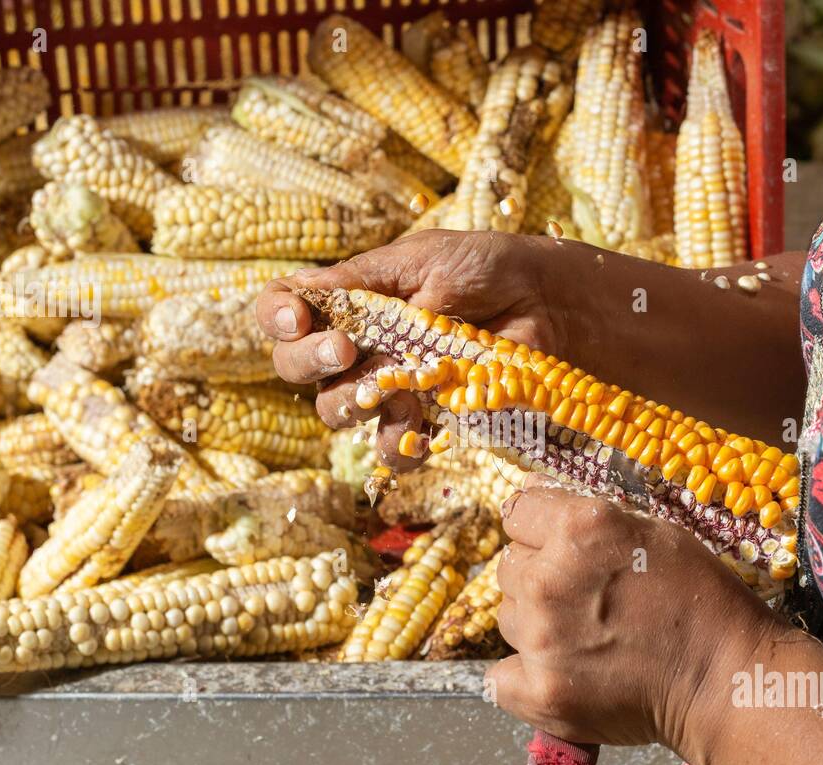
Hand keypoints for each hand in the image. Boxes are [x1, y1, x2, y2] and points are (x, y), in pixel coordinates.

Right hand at [254, 230, 566, 468]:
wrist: (547, 302)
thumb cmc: (487, 267)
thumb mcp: (424, 258)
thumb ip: (366, 280)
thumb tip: (308, 291)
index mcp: (350, 300)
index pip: (284, 310)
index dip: (276, 317)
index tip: (296, 319)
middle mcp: (358, 347)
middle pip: (295, 367)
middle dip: (308, 360)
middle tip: (345, 350)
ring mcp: (388, 388)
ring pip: (334, 410)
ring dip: (350, 402)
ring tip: (389, 389)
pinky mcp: (425, 422)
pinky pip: (390, 449)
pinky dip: (396, 445)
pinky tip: (416, 426)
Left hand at [487, 479, 785, 762]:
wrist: (726, 679)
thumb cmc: (701, 601)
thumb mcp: (655, 531)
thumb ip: (587, 513)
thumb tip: (532, 492)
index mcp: (580, 529)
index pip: (517, 512)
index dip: (538, 529)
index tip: (560, 547)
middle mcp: (551, 579)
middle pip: (509, 567)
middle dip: (539, 577)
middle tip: (586, 599)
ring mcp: (541, 638)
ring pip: (507, 617)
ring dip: (535, 623)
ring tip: (586, 637)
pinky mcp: (540, 690)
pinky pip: (499, 676)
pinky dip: (523, 676)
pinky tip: (561, 673)